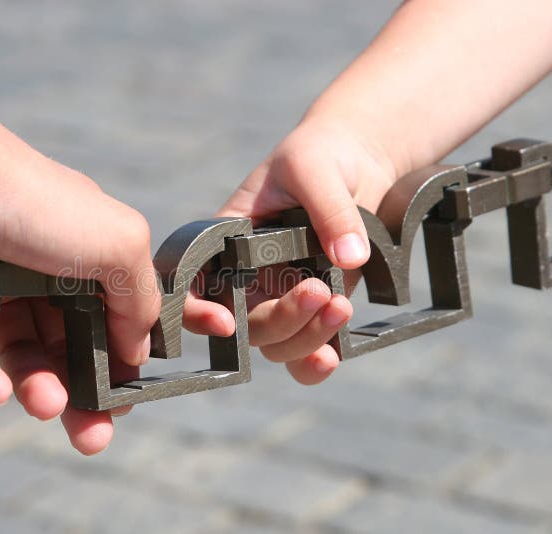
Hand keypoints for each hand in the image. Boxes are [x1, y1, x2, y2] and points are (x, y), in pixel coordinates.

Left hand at [0, 120, 159, 454]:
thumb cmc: (36, 203)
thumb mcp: (117, 244)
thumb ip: (140, 300)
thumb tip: (138, 349)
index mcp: (93, 256)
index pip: (116, 323)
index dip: (123, 367)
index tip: (124, 405)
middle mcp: (47, 270)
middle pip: (71, 347)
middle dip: (84, 394)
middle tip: (92, 438)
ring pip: (23, 352)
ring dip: (38, 386)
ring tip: (41, 404)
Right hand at [185, 119, 395, 384]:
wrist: (358, 160)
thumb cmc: (320, 154)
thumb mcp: (315, 167)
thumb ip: (329, 210)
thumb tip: (349, 259)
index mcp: (228, 241)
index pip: (192, 283)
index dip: (196, 311)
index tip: (226, 321)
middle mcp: (247, 275)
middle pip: (244, 325)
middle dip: (280, 319)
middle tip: (320, 291)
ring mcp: (281, 295)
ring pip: (275, 344)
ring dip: (306, 339)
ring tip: (342, 306)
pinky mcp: (315, 308)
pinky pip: (306, 352)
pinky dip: (316, 363)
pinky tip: (335, 355)